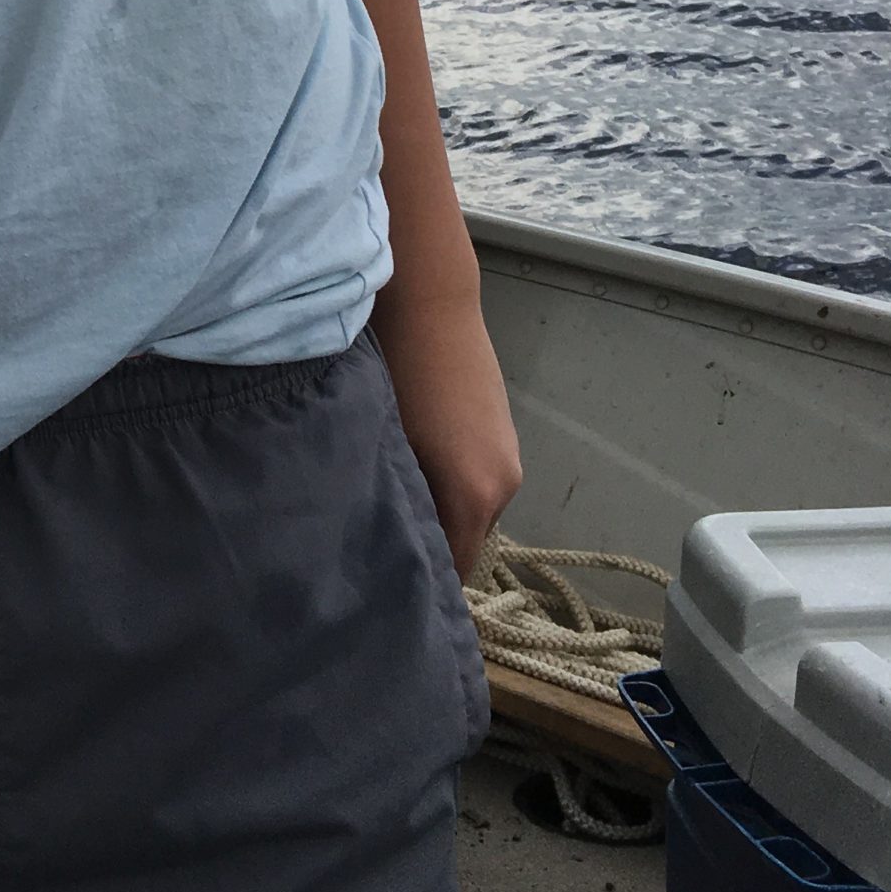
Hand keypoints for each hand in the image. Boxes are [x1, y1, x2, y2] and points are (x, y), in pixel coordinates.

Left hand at [375, 286, 521, 580]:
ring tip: (394, 494)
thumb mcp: (391, 445)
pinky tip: (417, 459)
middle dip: (432, 544)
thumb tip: (390, 539)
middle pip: (466, 539)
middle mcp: (503, 485)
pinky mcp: (504, 431)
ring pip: (472, 508)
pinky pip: (479, 478)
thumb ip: (400, 501)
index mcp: (476, 496)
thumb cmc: (400, 371)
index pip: (456, 569)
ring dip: (442, 508)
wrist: (430, 304)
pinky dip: (454, 481)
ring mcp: (508, 456)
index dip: (425, 582)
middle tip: (381, 541)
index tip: (390, 588)